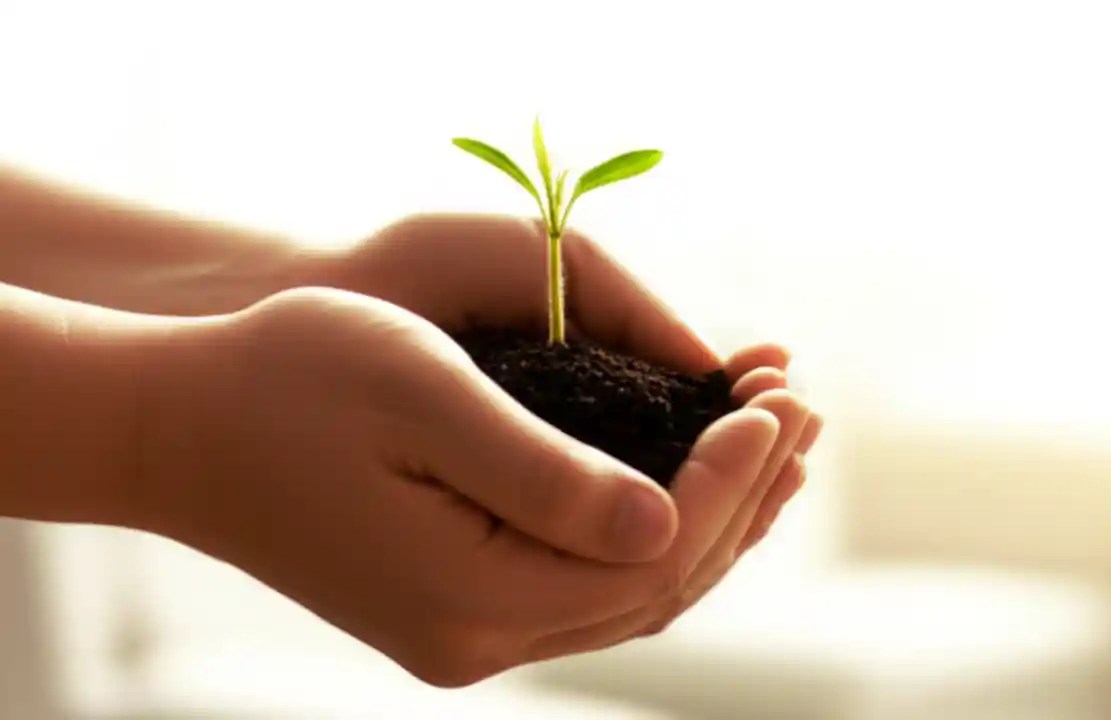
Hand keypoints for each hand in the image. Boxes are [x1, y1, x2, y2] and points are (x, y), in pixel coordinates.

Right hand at [316, 215, 822, 631]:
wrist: (181, 425)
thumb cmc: (291, 381)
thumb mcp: (425, 397)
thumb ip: (549, 474)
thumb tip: (669, 523)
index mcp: (469, 597)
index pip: (651, 555)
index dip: (730, 481)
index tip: (776, 401)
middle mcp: (474, 638)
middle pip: (654, 584)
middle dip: (739, 496)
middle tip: (803, 409)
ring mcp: (464, 630)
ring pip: (627, 590)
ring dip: (708, 515)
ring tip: (773, 442)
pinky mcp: (453, 605)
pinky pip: (585, 581)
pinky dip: (651, 528)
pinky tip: (690, 478)